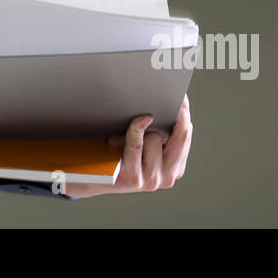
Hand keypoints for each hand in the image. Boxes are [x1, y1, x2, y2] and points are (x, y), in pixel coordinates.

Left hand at [63, 95, 192, 198]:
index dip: (184, 114)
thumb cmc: (118, 155)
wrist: (93, 180)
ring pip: (156, 137)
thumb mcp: (144, 148)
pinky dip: (136, 129)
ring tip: (124, 131)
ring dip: (142, 128)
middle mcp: (167, 177)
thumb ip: (158, 134)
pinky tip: (139, 120)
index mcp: (174, 168)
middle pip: (181, 136)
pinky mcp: (134, 179)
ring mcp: (152, 180)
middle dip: (178, 113)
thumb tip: (162, 104)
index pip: (185, 137)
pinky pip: (137, 144)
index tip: (181, 96)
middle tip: (174, 96)